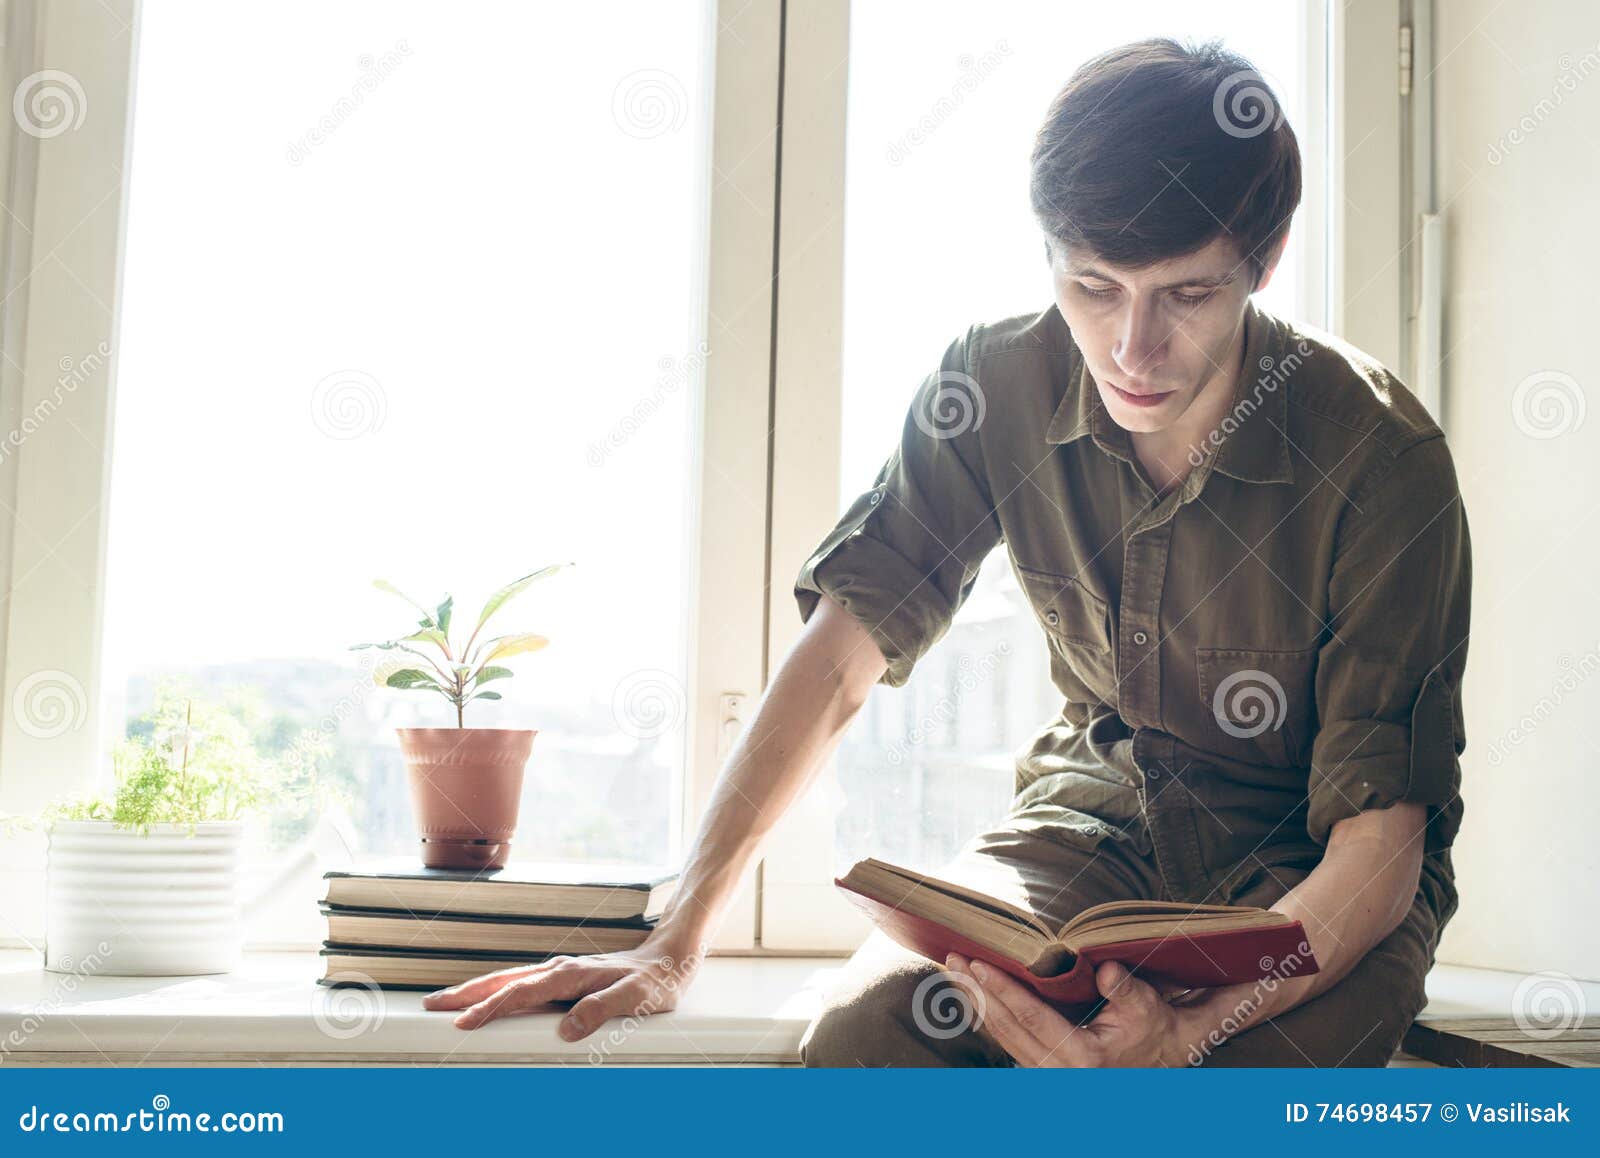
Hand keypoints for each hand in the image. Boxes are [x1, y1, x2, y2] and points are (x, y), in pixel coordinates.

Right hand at [422, 938, 703, 1038]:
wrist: (672, 956)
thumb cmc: (657, 979)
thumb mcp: (638, 998)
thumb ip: (603, 1011)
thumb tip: (568, 1028)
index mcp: (572, 975)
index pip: (521, 994)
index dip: (490, 1009)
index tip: (463, 1022)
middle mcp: (562, 970)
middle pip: (504, 981)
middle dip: (467, 994)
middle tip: (432, 1005)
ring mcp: (562, 972)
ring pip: (510, 980)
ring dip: (478, 991)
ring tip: (448, 1001)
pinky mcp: (567, 978)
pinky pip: (524, 985)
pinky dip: (500, 991)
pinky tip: (492, 1000)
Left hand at [945, 953, 1192, 1066]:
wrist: (1161, 1061)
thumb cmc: (1154, 1030)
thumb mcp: (1148, 1008)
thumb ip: (1127, 990)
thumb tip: (1106, 968)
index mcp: (1082, 1057)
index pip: (1032, 1018)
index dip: (1003, 989)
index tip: (978, 964)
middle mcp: (1059, 1072)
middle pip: (1007, 1028)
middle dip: (978, 991)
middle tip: (953, 958)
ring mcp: (1048, 1075)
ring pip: (1001, 1037)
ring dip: (977, 1002)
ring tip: (955, 970)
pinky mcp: (1042, 1070)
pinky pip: (1007, 1041)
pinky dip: (988, 1015)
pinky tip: (973, 993)